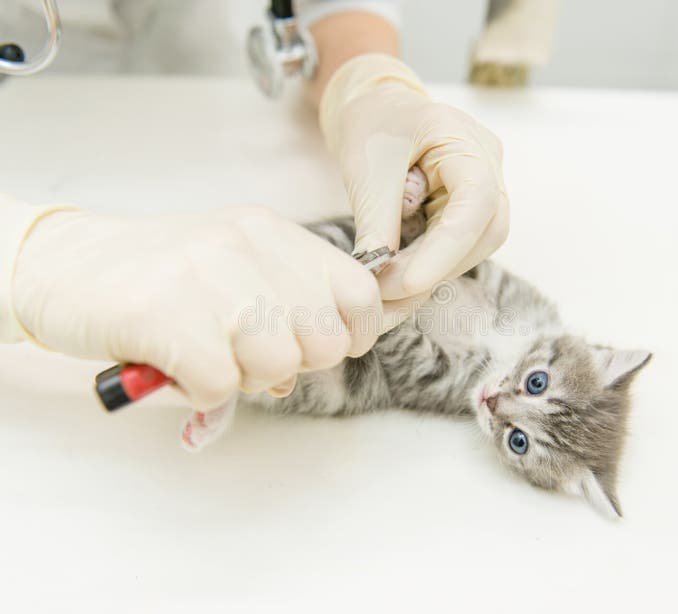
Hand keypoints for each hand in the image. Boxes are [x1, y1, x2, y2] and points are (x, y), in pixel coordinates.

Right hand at [11, 206, 382, 409]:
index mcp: (274, 232)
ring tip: (204, 354)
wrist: (64, 265)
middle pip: (326, 340)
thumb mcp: (234, 272)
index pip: (360, 291)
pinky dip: (198, 392)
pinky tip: (175, 366)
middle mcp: (248, 246)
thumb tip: (302, 369)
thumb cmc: (161, 278)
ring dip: (242, 378)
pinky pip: (219, 387)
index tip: (319, 348)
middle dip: (294, 363)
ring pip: (278, 365)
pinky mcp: (166, 315)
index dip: (353, 334)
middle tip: (247, 353)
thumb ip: (283, 310)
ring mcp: (207, 276)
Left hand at [320, 54, 509, 300]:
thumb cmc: (370, 125)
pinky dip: (430, 264)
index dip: (447, 249)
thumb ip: (376, 225)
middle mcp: (487, 164)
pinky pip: (459, 244)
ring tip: (388, 284)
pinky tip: (399, 275)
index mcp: (463, 139)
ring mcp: (484, 186)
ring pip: (476, 244)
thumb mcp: (365, 172)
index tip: (409, 282)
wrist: (374, 107)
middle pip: (486, 231)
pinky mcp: (468, 207)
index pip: (476, 201)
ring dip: (434, 271)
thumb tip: (377, 280)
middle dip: (439, 267)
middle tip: (389, 290)